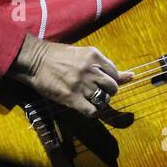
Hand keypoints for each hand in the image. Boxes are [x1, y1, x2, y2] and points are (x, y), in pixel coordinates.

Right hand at [9, 35, 133, 117]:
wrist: (35, 60)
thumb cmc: (58, 56)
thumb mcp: (82, 54)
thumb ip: (103, 66)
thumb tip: (131, 76)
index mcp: (94, 56)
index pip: (114, 72)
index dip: (111, 79)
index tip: (103, 82)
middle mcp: (90, 69)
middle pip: (112, 87)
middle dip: (108, 92)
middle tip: (99, 92)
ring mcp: (81, 84)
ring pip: (103, 100)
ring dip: (99, 102)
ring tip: (91, 100)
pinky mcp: (71, 97)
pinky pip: (91, 110)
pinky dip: (93, 112)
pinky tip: (87, 108)